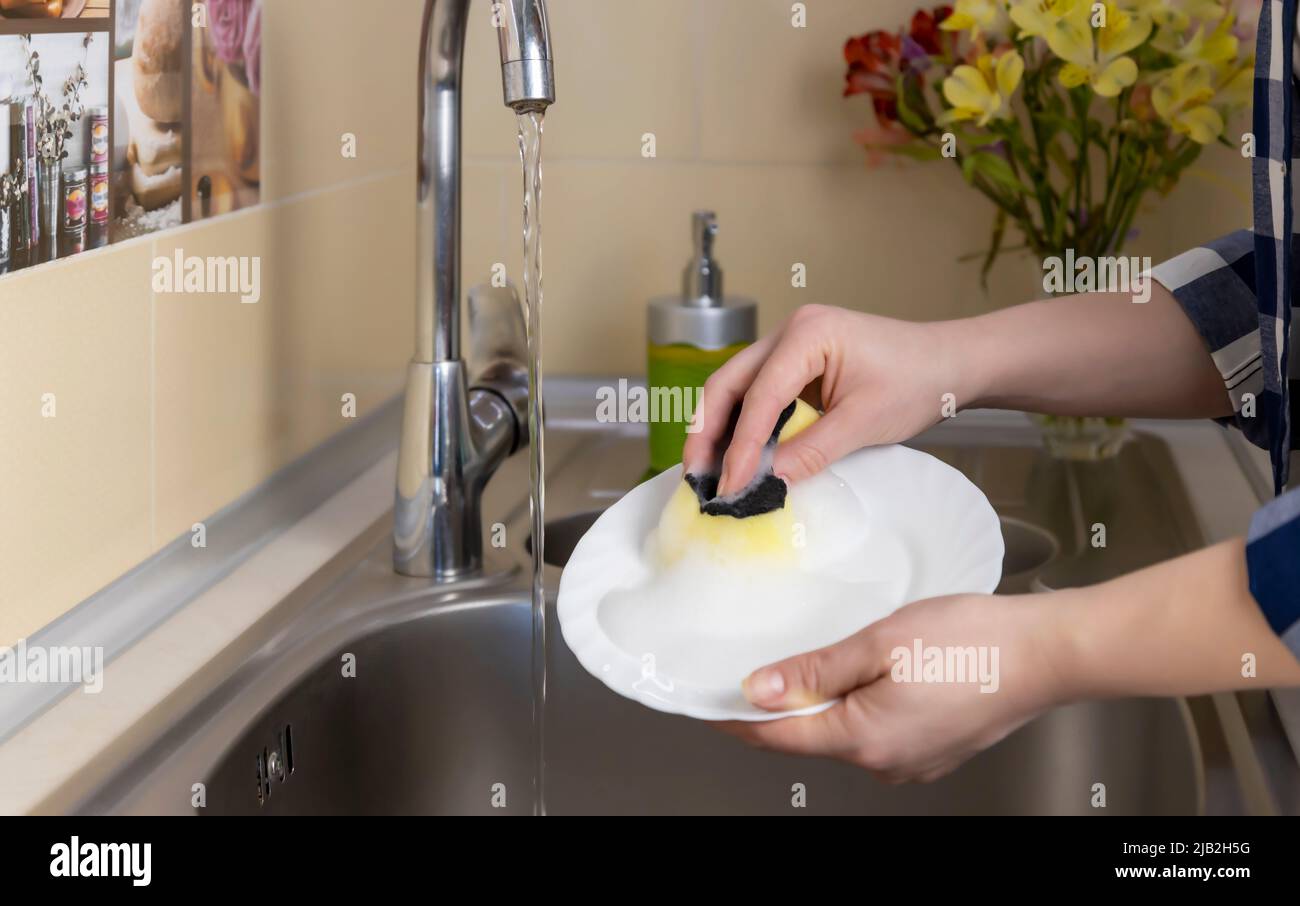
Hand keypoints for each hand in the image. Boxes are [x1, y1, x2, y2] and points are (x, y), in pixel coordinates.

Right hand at [682, 305, 964, 495]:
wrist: (951, 363)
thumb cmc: (918, 381)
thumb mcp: (864, 423)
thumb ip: (811, 451)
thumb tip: (767, 481)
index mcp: (807, 333)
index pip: (759, 396)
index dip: (740, 445)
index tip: (729, 485)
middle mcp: (789, 331)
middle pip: (729, 383)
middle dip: (708, 431)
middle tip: (697, 477)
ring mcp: (790, 345)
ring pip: (737, 388)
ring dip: (720, 429)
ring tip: (709, 472)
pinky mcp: (796, 364)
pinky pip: (758, 395)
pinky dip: (745, 426)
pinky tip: (739, 456)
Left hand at [716, 593, 1071, 782]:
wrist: (1048, 653)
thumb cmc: (973, 641)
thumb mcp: (879, 642)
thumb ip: (814, 670)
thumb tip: (758, 690)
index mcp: (864, 738)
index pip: (776, 736)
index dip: (735, 718)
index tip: (704, 703)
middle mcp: (885, 762)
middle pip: (807, 737)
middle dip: (774, 709)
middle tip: (744, 672)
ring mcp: (912, 761)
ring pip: (842, 733)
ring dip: (817, 705)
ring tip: (798, 667)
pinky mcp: (932, 748)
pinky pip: (874, 732)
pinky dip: (853, 708)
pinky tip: (855, 677)